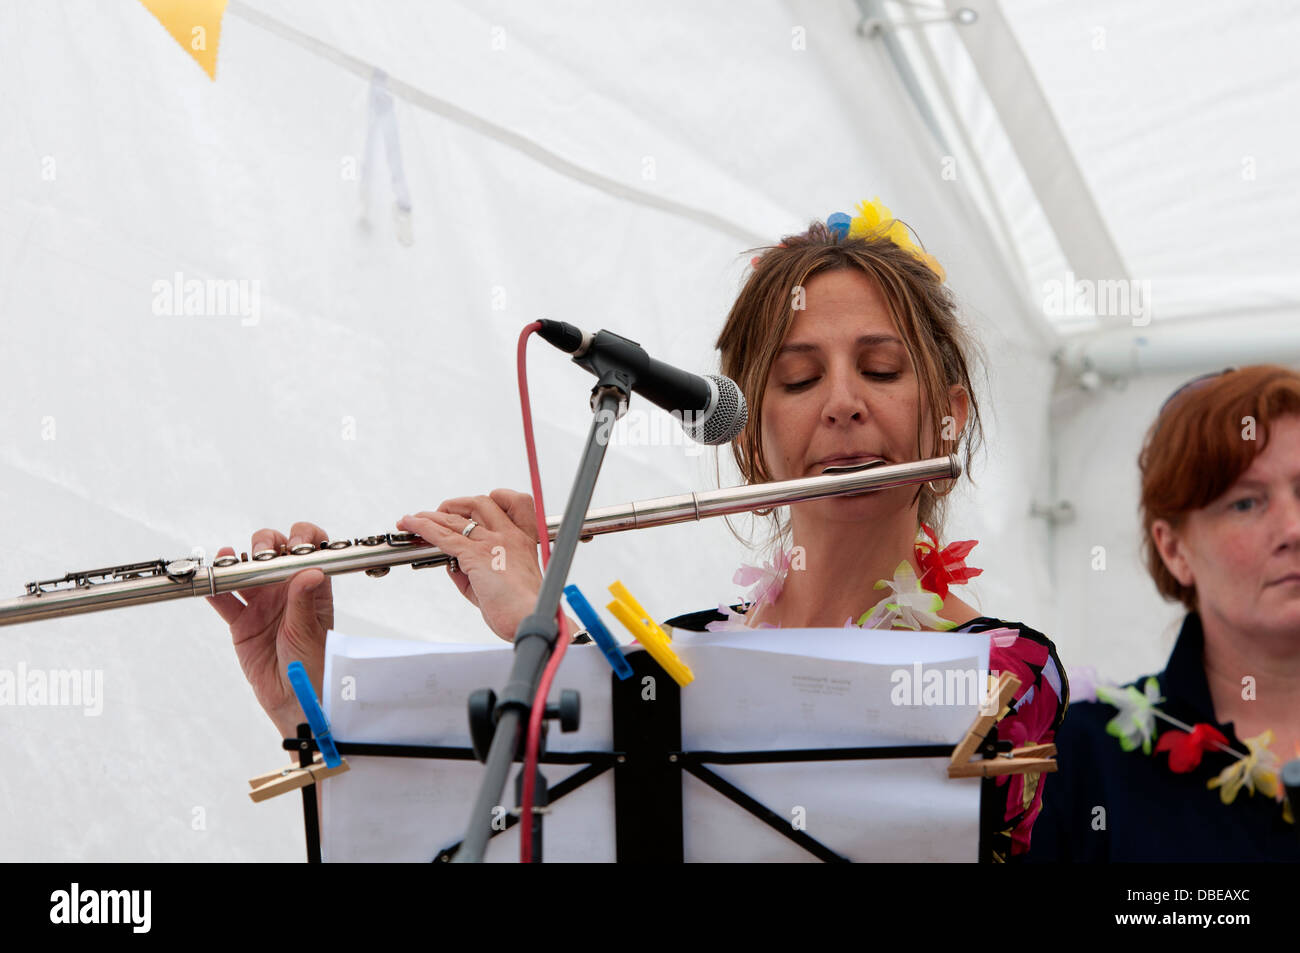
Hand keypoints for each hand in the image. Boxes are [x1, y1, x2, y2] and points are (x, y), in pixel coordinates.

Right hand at [206, 522, 333, 736]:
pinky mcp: (242, 622)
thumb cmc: (314, 665)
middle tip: (262, 555)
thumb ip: (305, 601)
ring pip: (246, 571)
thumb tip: (312, 571)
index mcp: (311, 587)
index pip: (310, 550)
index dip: (303, 538)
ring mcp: (262, 604)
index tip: (295, 543)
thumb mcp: (310, 631)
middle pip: (273, 552)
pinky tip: (210, 580)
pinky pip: (225, 601)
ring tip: (230, 559)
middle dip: (266, 544)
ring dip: (237, 561)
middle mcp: (286, 590)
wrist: (295, 699)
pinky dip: (215, 590)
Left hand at [398, 489, 545, 641]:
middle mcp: (509, 535)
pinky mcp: (475, 555)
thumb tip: (453, 566)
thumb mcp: (501, 585)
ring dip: (431, 516)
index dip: (496, 497)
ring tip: (413, 519)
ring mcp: (492, 542)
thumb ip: (476, 572)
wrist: (528, 618)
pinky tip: (412, 525)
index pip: (515, 502)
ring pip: (456, 518)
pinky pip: (444, 535)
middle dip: (456, 505)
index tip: (477, 508)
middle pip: (480, 503)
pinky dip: (424, 527)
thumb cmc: (522, 608)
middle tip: (441, 514)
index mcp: (523, 540)